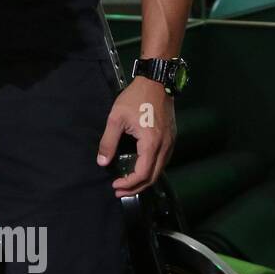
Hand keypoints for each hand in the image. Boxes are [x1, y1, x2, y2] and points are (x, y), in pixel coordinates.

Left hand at [97, 78, 176, 194]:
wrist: (156, 82)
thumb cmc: (134, 98)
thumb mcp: (116, 119)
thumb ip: (108, 142)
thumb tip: (102, 162)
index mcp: (151, 143)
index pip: (142, 174)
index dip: (128, 184)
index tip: (114, 185)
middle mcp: (165, 146)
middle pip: (153, 176)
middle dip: (136, 187)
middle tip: (119, 191)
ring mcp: (171, 143)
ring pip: (160, 170)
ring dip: (145, 180)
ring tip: (128, 183)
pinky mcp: (172, 138)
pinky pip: (163, 161)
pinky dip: (152, 169)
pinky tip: (140, 169)